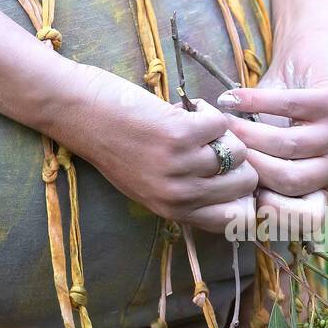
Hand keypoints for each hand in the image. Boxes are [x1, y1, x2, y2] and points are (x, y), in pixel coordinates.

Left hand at [66, 68, 257, 233]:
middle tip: (213, 142)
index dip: (246, 195)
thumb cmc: (112, 145)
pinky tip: (188, 107)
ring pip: (239, 152)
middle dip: (238, 158)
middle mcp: (180, 195)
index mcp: (174, 211)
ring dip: (222, 132)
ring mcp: (181, 166)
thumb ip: (186, 194)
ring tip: (196, 122)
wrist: (81, 113)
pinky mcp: (181, 135)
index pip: (236, 220)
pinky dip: (209, 111)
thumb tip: (239, 188)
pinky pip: (222, 125)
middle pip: (246, 183)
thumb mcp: (147, 185)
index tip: (237, 174)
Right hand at [218, 33, 327, 198]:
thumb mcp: (260, 150)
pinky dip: (253, 102)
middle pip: (289, 181)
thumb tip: (219, 199)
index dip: (269, 213)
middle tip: (220, 152)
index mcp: (322, 185)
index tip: (233, 194)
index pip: (307, 218)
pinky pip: (288, 107)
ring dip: (247, 133)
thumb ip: (251, 174)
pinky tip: (230, 100)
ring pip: (287, 146)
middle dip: (249, 167)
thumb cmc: (272, 115)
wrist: (301, 60)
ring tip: (223, 124)